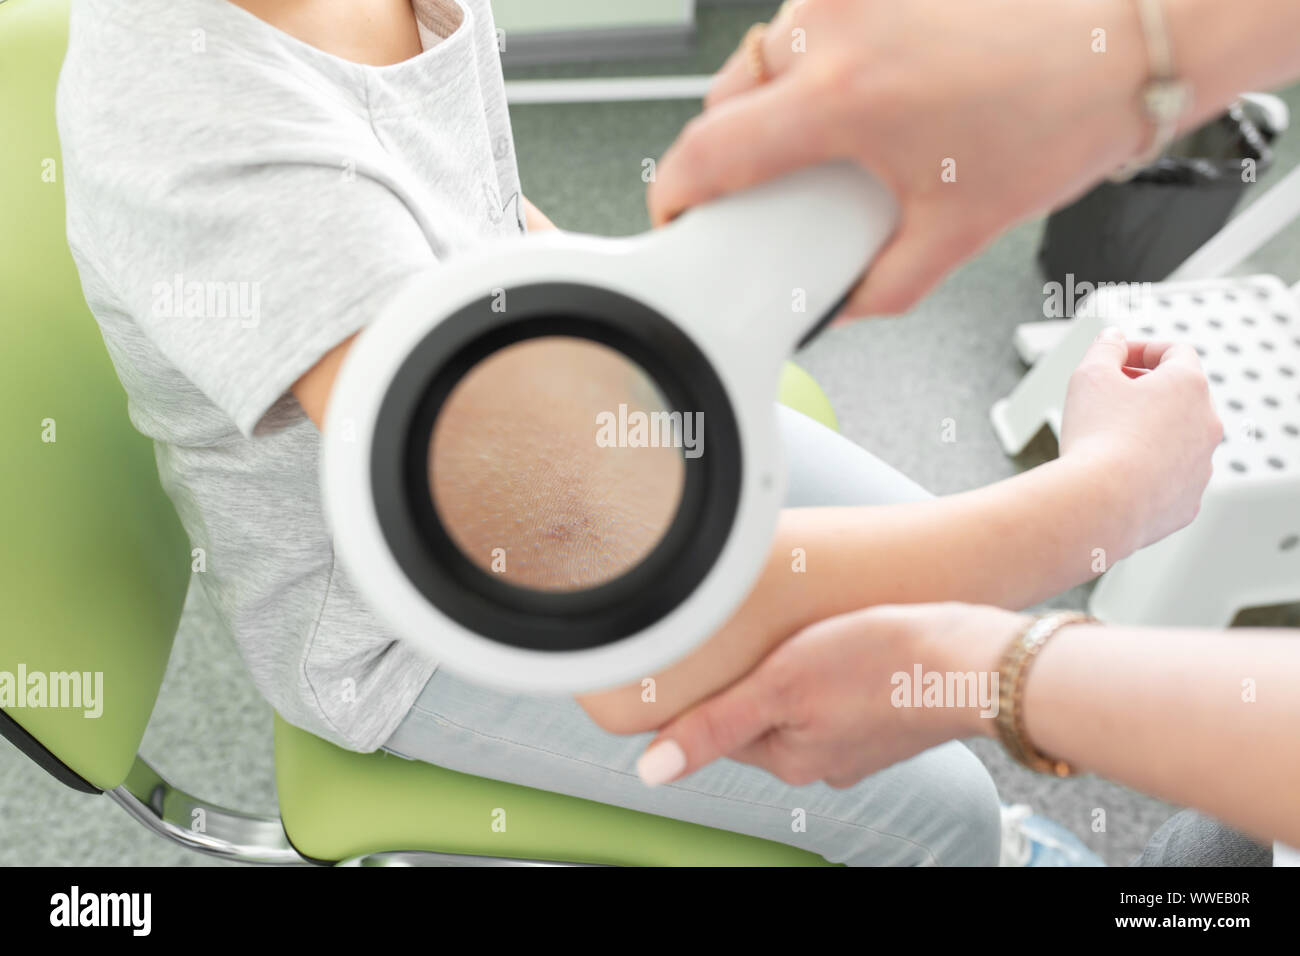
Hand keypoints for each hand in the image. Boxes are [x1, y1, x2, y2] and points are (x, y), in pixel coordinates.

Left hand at [635, 602, 1025, 787]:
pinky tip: (843, 641)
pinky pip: (842, 692)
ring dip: (796, 668)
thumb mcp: (781, 684)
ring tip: (804, 632)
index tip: (711, 647)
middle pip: (763, 713)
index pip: (722, 726)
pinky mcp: (888, 716)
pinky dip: (835, 668)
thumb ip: (714, 725)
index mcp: (791, 759)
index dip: (712, 685)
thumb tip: (651, 769)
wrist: (975, 660)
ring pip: (804, 701)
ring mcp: (860, 739)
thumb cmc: (880, 664)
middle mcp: (824, 759)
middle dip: (756, 675)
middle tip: (762, 632)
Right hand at [647, 0, 1148, 315]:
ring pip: (768, 50)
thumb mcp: (958, 233)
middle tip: (778, 182)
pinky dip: (821, 56)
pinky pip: (814, 17)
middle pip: (727, 95)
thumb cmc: (1064, 112)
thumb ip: (876, 289)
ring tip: (843, 131)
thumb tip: (837, 306)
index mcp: (840, 98)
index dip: (676, 193)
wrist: (1132, 39)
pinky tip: (874, 84)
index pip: (708, 150)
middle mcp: (834, 25)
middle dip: (735, 145)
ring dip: (779, 96)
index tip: (678, 210)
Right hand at [1059, 327, 1222, 553]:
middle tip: (1109, 398)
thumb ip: (1105, 348)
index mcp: (1189, 385)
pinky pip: (1171, 478)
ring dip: (1149, 433)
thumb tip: (1113, 338)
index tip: (1117, 358)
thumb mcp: (1090, 375)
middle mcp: (1207, 423)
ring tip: (1109, 440)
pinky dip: (1149, 472)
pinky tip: (1118, 475)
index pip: (1176, 352)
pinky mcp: (1188, 501)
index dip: (1142, 350)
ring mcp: (1202, 466)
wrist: (1101, 502)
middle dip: (1145, 392)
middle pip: (1180, 396)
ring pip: (1177, 440)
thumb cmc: (1097, 437)